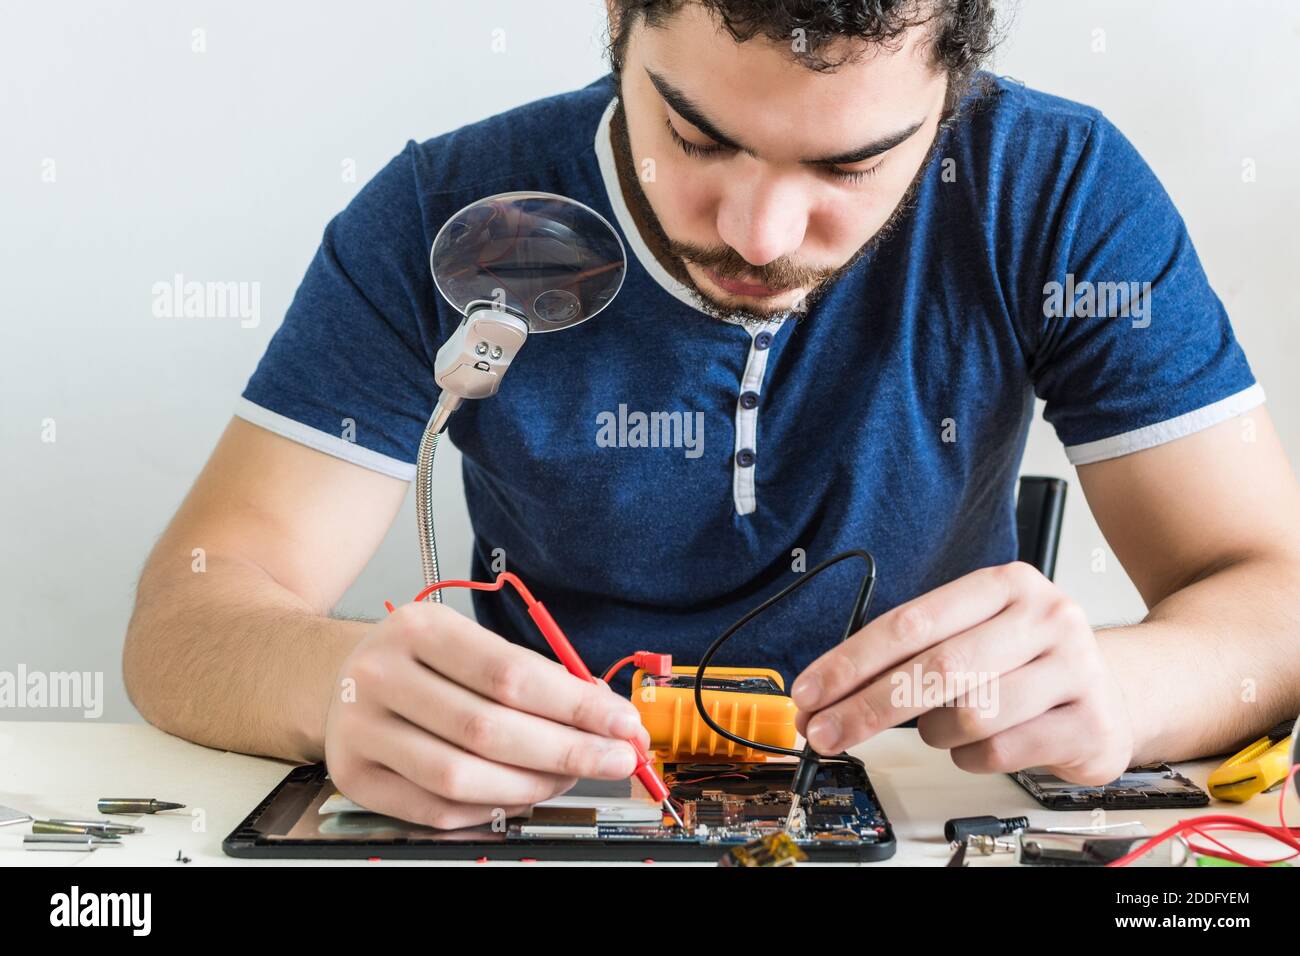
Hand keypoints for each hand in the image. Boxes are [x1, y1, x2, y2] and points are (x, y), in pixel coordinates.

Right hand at [324, 600, 650, 827]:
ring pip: (462, 776)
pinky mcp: (356, 779)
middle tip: (614, 758)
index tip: (621, 722)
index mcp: (419, 629)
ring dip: (532, 785)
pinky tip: (523, 795)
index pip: (510, 673)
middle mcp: (381, 676)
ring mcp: (361, 730)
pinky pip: (437, 809)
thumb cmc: (422, 661)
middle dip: (567, 750)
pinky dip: (491, 808)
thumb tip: (605, 714)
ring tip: (571, 778)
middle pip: (489, 728)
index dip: (576, 705)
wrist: (337, 676)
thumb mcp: (469, 642)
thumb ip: (533, 675)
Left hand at [790, 561, 1133, 784]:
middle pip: (933, 669)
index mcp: (1005, 584)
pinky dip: (970, 756)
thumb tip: (830, 690)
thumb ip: (913, 649)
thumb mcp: (977, 631)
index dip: (850, 662)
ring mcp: (1073, 669)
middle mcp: (1044, 617)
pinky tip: (978, 743)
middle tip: (825, 733)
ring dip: (935, 733)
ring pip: (968, 716)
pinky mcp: (1088, 723)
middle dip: (866, 708)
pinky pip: (998, 751)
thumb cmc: (1026, 660)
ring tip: (942, 727)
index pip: (909, 622)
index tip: (811, 692)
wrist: (1116, 690)